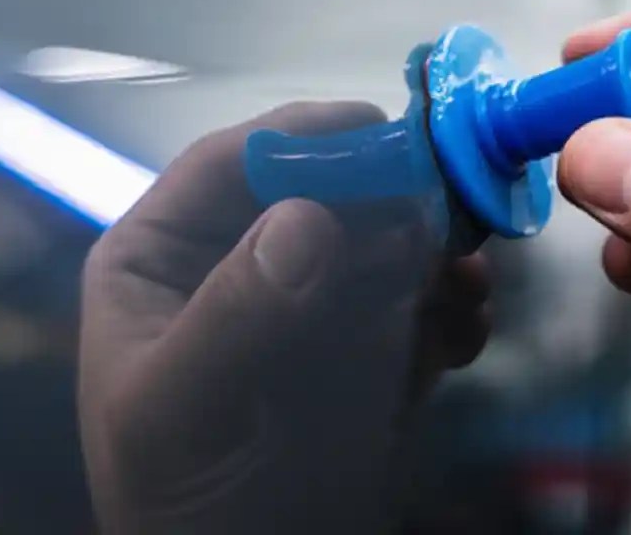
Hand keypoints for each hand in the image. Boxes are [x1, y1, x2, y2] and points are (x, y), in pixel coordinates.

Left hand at [78, 103, 487, 533]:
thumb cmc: (184, 499)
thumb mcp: (184, 411)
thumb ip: (237, 315)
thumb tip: (308, 217)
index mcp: (164, 259)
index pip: (230, 164)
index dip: (302, 136)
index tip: (381, 132)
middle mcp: (241, 265)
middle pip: (324, 189)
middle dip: (390, 194)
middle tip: (452, 203)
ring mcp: (313, 305)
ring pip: (383, 240)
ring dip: (435, 249)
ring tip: (466, 283)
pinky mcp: (370, 350)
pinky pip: (418, 302)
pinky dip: (451, 306)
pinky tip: (465, 330)